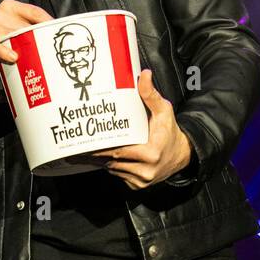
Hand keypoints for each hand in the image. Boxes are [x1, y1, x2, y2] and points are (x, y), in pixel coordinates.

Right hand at [0, 0, 53, 87]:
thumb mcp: (11, 31)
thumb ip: (26, 30)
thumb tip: (50, 38)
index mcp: (10, 8)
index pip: (35, 11)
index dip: (48, 22)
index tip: (59, 33)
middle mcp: (1, 14)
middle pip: (27, 25)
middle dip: (40, 38)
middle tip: (52, 50)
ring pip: (14, 37)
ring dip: (26, 48)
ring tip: (38, 58)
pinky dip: (4, 51)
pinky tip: (13, 57)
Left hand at [79, 70, 192, 189]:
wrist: (183, 153)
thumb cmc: (170, 131)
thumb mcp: (163, 110)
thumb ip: (150, 94)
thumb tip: (143, 74)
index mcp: (151, 153)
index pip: (118, 151)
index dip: (101, 149)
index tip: (86, 144)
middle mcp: (146, 170)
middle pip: (112, 162)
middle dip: (94, 155)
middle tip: (76, 148)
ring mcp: (142, 180)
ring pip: (113, 169)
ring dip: (100, 161)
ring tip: (82, 154)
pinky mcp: (138, 185)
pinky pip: (119, 175)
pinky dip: (111, 166)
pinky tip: (100, 159)